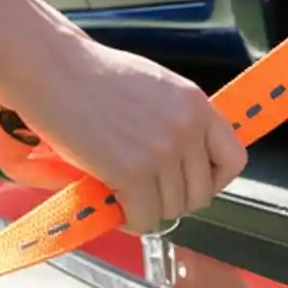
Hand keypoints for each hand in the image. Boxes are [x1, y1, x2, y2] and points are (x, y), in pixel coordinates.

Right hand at [0, 35, 246, 234]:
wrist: (53, 69)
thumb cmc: (94, 75)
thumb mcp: (157, 88)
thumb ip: (178, 119)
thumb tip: (185, 158)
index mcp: (197, 105)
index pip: (234, 159)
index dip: (214, 179)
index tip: (192, 182)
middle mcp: (188, 128)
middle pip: (201, 193)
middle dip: (173, 199)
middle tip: (147, 192)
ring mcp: (162, 151)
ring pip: (172, 208)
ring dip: (149, 208)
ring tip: (125, 193)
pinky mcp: (133, 172)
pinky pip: (145, 217)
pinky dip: (130, 218)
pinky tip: (114, 202)